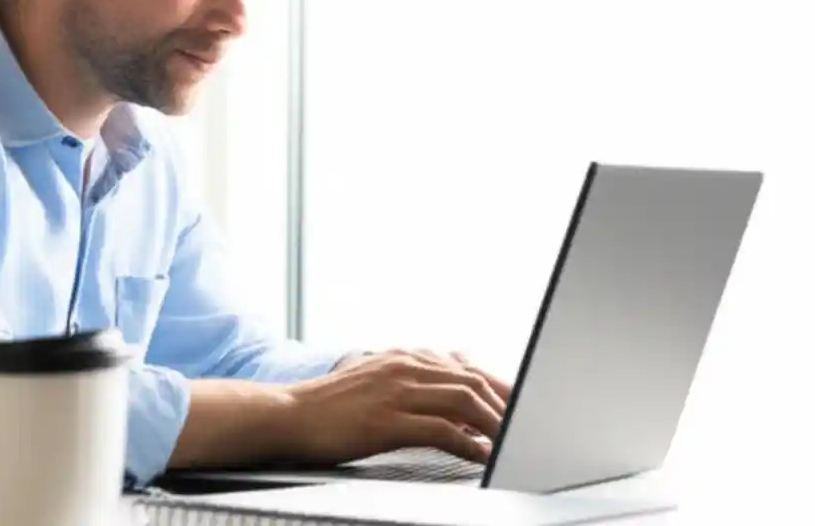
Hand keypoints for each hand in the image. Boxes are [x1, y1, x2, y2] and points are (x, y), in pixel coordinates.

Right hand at [282, 349, 509, 465]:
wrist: (286, 414)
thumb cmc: (329, 406)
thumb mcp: (375, 381)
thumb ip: (413, 381)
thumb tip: (453, 389)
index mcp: (403, 357)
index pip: (466, 368)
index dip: (499, 386)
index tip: (521, 405)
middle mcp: (404, 366)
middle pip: (472, 381)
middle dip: (505, 405)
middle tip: (528, 426)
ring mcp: (395, 391)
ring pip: (462, 400)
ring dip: (494, 423)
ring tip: (511, 441)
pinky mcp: (386, 419)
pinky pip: (440, 429)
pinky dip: (466, 444)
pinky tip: (479, 456)